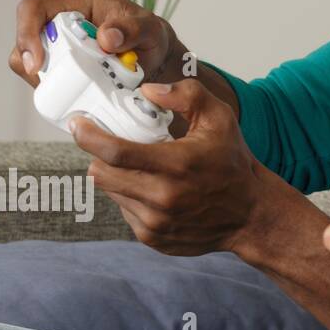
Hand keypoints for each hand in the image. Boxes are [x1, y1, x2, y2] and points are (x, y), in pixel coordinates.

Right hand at [11, 0, 187, 88]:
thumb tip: (106, 38)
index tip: (37, 62)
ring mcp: (58, 47)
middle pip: (25, 42)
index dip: (26, 32)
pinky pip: (47, 81)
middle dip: (36, 65)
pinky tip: (79, 95)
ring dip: (48, 81)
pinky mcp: (62, 68)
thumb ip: (133, 29)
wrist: (156, 55)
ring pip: (31, 65)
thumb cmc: (149, 33)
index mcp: (75, 3)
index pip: (33, 9)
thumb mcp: (150, 28)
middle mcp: (59, 23)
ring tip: (79, 89)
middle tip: (62, 84)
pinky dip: (58, 91)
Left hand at [72, 78, 267, 254]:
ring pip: (111, 192)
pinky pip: (124, 211)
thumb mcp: (220, 119)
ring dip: (118, 177)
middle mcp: (163, 197)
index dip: (89, 137)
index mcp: (177, 165)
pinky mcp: (152, 237)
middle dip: (101, 157)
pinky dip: (131, 197)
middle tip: (114, 147)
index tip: (78, 125)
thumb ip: (186, 95)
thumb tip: (148, 91)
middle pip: (102, 174)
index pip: (115, 152)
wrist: (250, 213)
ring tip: (144, 169)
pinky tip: (155, 191)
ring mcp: (155, 221)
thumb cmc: (233, 162)